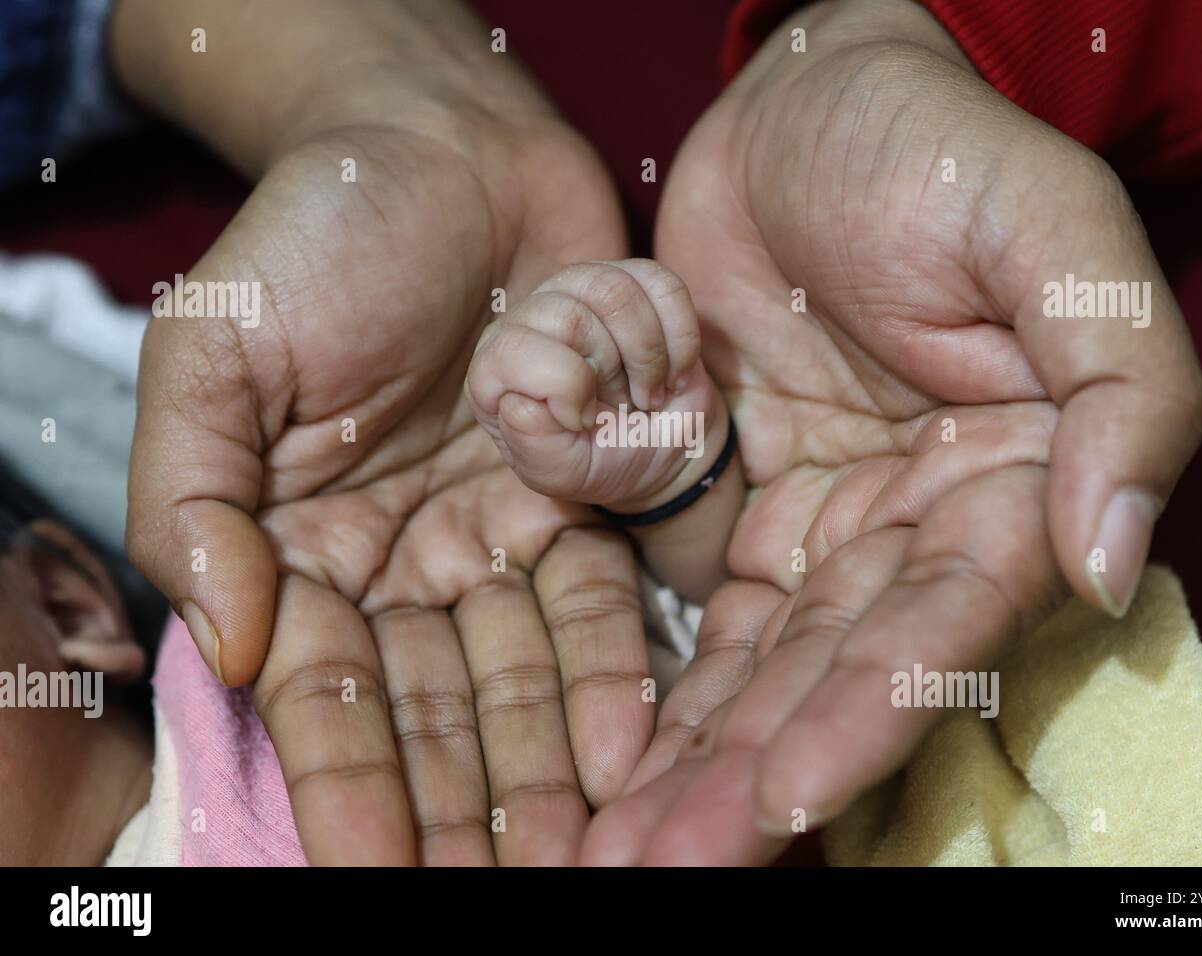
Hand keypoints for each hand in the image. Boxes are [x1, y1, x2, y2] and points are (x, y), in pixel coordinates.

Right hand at [119, 0, 650, 862]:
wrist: (442, 147)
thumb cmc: (314, 239)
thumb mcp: (210, 357)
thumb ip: (198, 507)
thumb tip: (227, 648)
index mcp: (296, 546)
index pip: (323, 695)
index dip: (350, 787)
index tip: (375, 876)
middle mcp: (397, 562)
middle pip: (433, 710)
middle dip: (461, 811)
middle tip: (503, 894)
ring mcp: (492, 535)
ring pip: (520, 679)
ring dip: (543, 774)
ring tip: (580, 856)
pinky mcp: (580, 499)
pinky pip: (597, 608)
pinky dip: (610, 683)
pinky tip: (628, 759)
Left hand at [465, 259, 724, 512]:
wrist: (660, 452)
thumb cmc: (600, 460)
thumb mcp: (560, 472)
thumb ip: (532, 444)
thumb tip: (523, 400)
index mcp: (498, 367)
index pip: (513, 351)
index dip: (562, 388)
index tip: (583, 421)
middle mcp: (532, 318)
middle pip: (571, 316)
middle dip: (611, 373)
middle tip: (622, 405)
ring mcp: (582, 290)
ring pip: (617, 291)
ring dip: (649, 355)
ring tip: (649, 390)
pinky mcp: (636, 281)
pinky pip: (664, 285)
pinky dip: (681, 338)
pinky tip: (675, 369)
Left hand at [585, 0, 1201, 863]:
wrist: (815, 103)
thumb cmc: (941, 151)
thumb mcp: (1056, 238)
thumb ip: (1116, 391)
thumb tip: (1106, 564)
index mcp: (1011, 489)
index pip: (938, 629)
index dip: (865, 715)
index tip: (783, 799)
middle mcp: (918, 533)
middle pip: (836, 680)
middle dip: (753, 782)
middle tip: (658, 873)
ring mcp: (825, 530)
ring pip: (763, 675)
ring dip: (695, 769)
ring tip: (619, 856)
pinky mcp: (740, 508)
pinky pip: (705, 623)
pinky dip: (663, 697)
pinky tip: (612, 769)